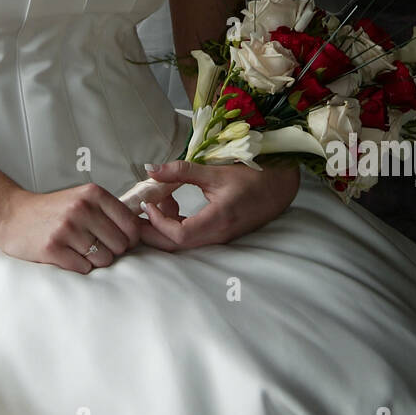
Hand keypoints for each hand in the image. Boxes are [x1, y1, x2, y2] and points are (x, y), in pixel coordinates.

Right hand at [0, 182, 144, 273]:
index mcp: (93, 194)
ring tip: (77, 249)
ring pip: (103, 260)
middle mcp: (82, 209)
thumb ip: (110, 212)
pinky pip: (84, 269)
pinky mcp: (53, 248)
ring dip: (94, 261)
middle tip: (92, 246)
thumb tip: (146, 232)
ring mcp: (67, 229)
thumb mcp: (82, 199)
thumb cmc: (53, 211)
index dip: (129, 239)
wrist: (12, 216)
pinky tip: (66, 255)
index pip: (131, 226)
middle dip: (111, 251)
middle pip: (120, 246)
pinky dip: (78, 267)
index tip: (116, 240)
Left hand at [135, 161, 300, 251]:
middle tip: (135, 214)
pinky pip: (190, 236)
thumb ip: (181, 171)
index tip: (149, 203)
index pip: (180, 236)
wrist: (280, 186)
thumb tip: (150, 168)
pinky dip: (175, 222)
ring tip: (155, 200)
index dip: (159, 223)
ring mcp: (218, 238)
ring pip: (182, 242)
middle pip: (176, 246)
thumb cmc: (252, 177)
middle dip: (152, 233)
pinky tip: (171, 202)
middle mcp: (218, 235)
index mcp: (218, 220)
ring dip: (163, 226)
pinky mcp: (217, 234)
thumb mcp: (215, 171)